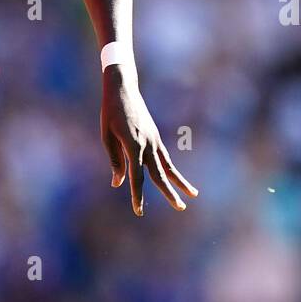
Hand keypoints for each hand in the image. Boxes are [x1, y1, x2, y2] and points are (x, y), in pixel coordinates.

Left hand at [101, 65, 197, 215]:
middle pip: (160, 175)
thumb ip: (115, 161)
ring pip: (169, 166)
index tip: (139, 211)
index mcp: (133, 146)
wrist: (123, 89)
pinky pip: (165, 157)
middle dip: (170, 193)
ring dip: (180, 182)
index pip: (136, 177)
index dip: (137, 195)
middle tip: (180, 208)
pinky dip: (171, 169)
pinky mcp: (156, 137)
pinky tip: (175, 178)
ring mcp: (154, 140)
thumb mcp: (107, 137)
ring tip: (193, 195)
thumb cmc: (110, 113)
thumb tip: (118, 183)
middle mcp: (147, 145)